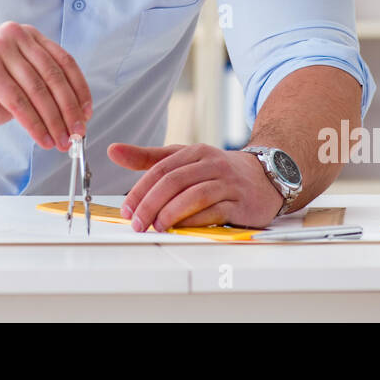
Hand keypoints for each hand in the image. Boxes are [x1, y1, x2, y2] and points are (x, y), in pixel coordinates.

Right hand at [0, 21, 91, 149]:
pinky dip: (34, 125)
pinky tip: (42, 138)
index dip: (79, 89)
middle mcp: (15, 36)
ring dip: (54, 122)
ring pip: (38, 91)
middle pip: (54, 76)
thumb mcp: (13, 81)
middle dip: (69, 110)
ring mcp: (0, 49)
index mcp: (26, 35)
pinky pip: (19, 102)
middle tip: (77, 134)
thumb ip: (38, 88)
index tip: (87, 113)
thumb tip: (71, 114)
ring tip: (61, 142)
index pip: (63, 61)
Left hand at [110, 142, 284, 231]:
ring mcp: (228, 183)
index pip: (161, 169)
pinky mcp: (241, 203)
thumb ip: (149, 158)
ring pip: (194, 196)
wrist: (267, 177)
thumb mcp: (184, 158)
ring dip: (171, 213)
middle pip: (175, 182)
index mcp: (195, 152)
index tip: (127, 209)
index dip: (141, 189)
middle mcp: (212, 164)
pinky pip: (215, 212)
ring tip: (156, 227)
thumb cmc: (218, 170)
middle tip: (137, 223)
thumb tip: (113, 150)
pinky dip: (195, 221)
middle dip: (151, 204)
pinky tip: (181, 229)